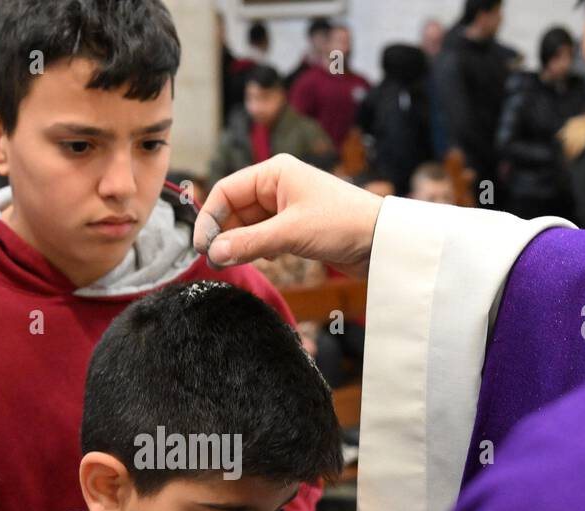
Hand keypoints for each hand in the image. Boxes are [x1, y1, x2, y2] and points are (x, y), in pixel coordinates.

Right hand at [194, 154, 384, 278]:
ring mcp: (286, 208)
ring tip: (233, 263)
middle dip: (223, 234)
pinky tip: (264, 260)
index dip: (209, 218)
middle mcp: (278, 186)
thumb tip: (214, 254)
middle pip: (233, 210)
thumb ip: (249, 243)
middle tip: (215, 261)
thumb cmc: (343, 223)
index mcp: (274, 172)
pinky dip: (257, 250)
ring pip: (248, 226)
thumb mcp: (291, 233)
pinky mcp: (296, 228)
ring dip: (239, 245)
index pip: (225, 191)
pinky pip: (264, 238)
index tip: (201, 246)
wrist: (383, 241)